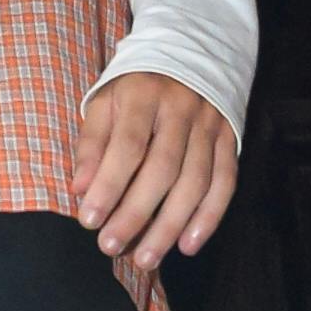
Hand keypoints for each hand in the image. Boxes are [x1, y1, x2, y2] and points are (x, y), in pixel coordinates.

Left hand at [75, 75, 238, 274]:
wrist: (192, 52)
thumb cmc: (138, 86)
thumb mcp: (106, 100)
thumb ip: (92, 142)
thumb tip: (80, 188)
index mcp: (144, 94)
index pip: (127, 145)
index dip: (109, 185)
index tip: (89, 220)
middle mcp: (182, 109)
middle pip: (162, 169)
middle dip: (136, 213)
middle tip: (111, 246)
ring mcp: (210, 125)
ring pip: (195, 182)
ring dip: (170, 226)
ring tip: (146, 259)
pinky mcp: (230, 139)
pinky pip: (224, 183)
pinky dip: (208, 217)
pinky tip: (188, 245)